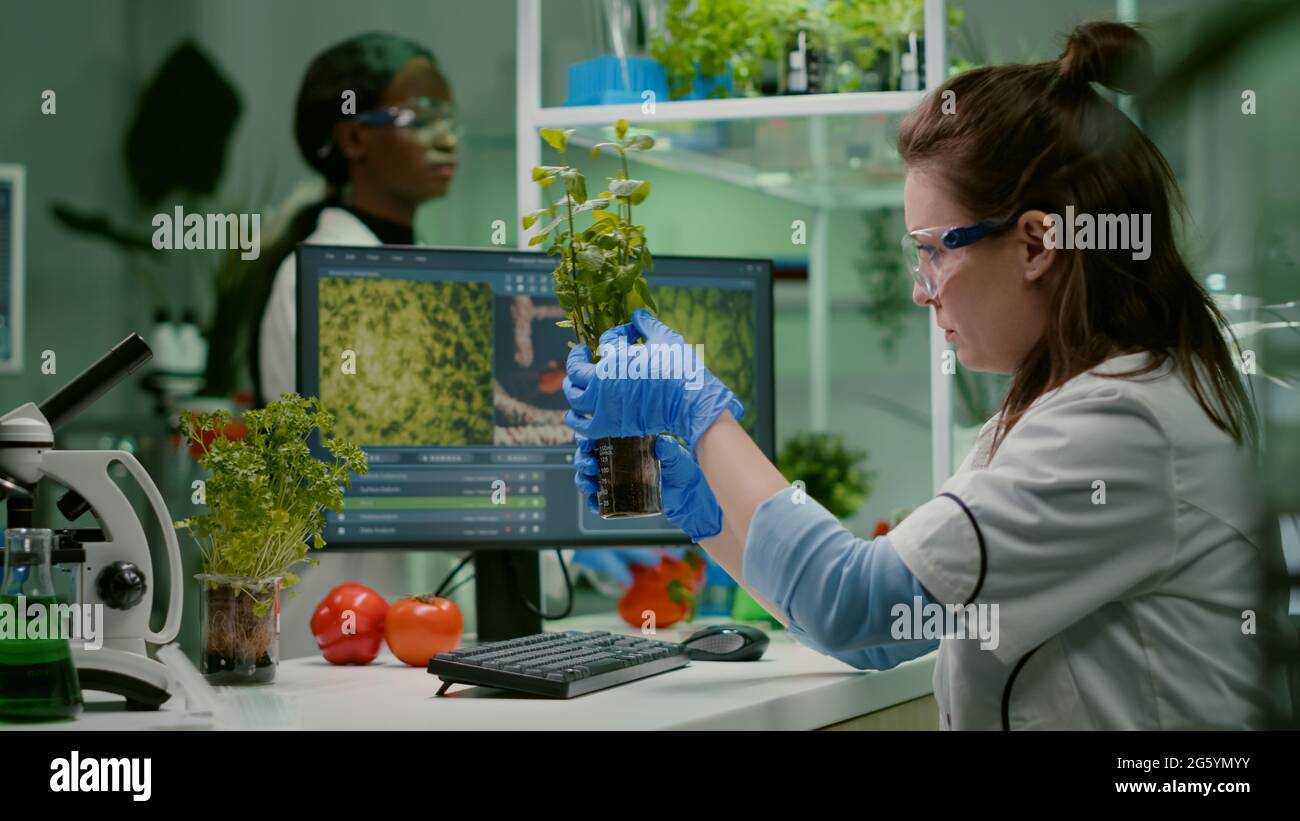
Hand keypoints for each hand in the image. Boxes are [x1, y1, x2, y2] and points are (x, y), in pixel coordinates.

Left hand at [563, 309, 743, 450]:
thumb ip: (646, 324)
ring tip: (573, 380)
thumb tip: (637, 314)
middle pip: (577, 369)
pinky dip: (575, 420)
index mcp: (615, 359)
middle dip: (578, 357)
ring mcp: (604, 406)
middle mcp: (603, 383)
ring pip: (575, 396)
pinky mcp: (611, 425)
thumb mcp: (665, 338)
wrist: (689, 403)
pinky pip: (583, 426)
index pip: (606, 341)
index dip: (618, 333)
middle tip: (582, 352)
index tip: (627, 334)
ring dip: (571, 386)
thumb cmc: (679, 368)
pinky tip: (572, 414)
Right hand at [574, 434, 722, 542]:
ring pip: (592, 477)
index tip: (586, 441)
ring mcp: (620, 479)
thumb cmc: (685, 474)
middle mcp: (622, 461)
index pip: (602, 437)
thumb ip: (669, 451)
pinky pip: (601, 499)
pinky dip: (593, 501)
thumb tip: (662, 443)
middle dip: (584, 459)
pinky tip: (594, 501)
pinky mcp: (623, 498)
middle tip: (589, 465)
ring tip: (590, 482)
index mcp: (630, 444)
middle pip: (592, 456)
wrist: (692, 500)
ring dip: (584, 479)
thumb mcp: (677, 460)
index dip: (588, 438)